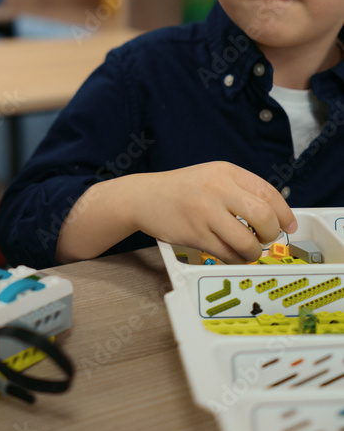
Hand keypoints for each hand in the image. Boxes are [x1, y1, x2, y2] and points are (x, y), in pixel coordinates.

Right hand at [127, 161, 296, 262]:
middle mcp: (218, 188)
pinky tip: (232, 254)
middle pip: (263, 216)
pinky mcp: (196, 234)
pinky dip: (236, 259)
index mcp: (226, 171)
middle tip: (264, 238)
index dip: (284, 213)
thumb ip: (240, 190)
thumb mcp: (212, 176)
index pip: (268, 192)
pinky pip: (228, 254)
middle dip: (271, 233)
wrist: (144, 197)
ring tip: (246, 249)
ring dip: (253, 251)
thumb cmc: (182, 190)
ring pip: (247, 241)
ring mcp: (206, 212)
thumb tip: (274, 216)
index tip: (287, 225)